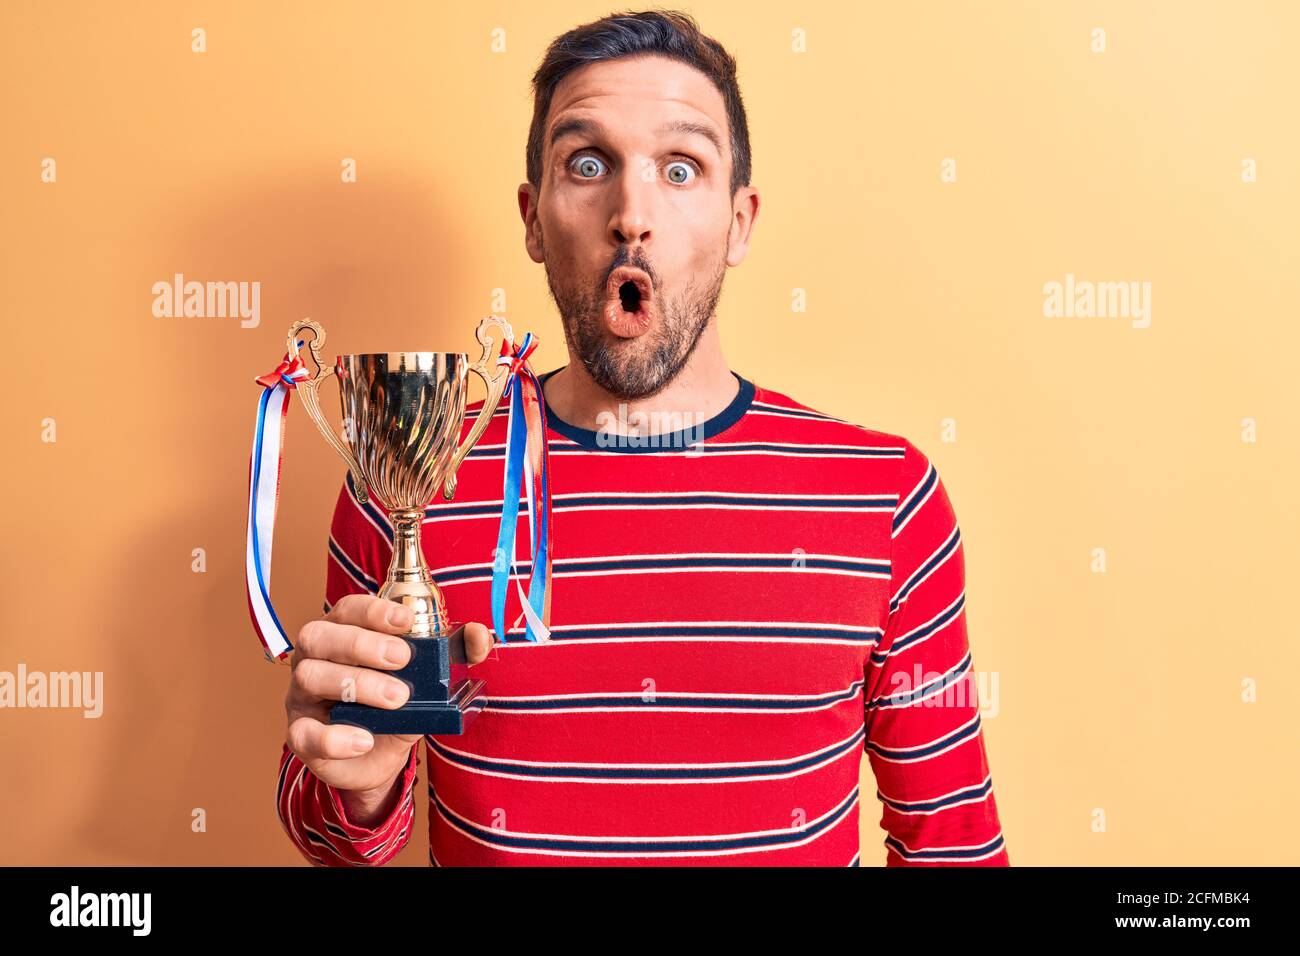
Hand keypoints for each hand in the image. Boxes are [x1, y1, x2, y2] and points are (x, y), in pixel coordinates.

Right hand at [284, 594, 494, 815]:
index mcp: (342, 632)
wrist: (379, 757)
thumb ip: (454, 654)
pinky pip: (303, 733)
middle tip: (402, 660)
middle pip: (319, 636)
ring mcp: (302, 696)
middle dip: (362, 645)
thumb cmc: (397, 704)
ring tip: (396, 698)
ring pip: (310, 676)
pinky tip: (363, 739)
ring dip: (356, 685)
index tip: (405, 621)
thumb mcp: (427, 679)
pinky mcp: (300, 734)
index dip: (373, 611)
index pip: (347, 609)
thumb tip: (480, 635)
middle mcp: (315, 658)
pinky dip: (334, 736)